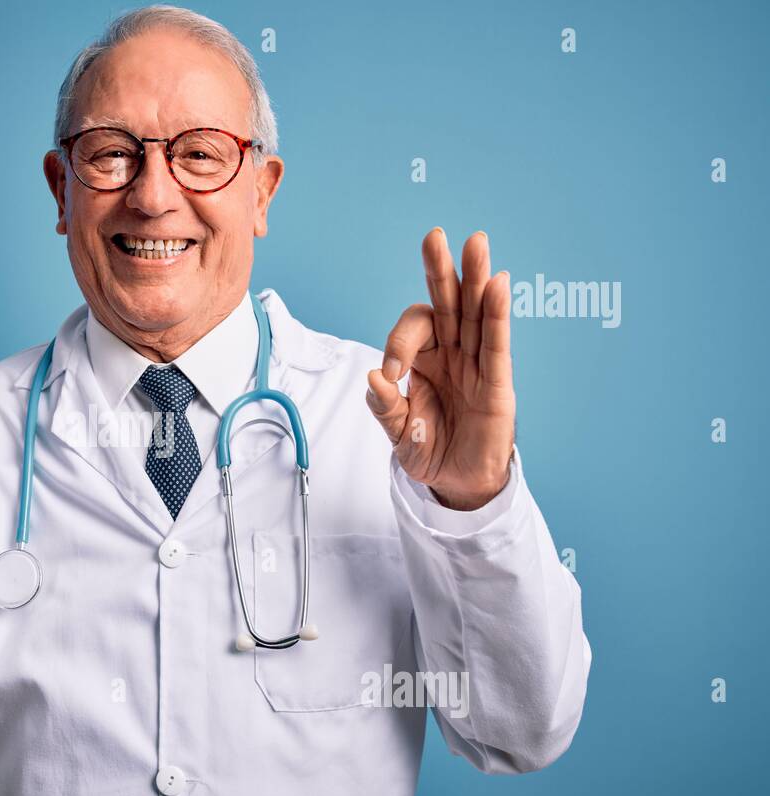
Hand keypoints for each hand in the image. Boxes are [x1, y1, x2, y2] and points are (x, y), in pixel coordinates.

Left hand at [365, 229, 515, 510]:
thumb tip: (374, 379)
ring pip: (476, 314)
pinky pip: (497, 344)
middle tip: (434, 236)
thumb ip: (385, 407)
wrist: (458, 482)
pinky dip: (497, 315)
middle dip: (441, 269)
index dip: (399, 344)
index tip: (390, 374)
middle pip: (448, 303)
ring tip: (476, 242)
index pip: (413, 331)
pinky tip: (498, 284)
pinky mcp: (497, 383)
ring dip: (475, 278)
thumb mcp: (398, 432)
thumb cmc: (430, 448)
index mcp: (425, 358)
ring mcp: (476, 364)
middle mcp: (452, 353)